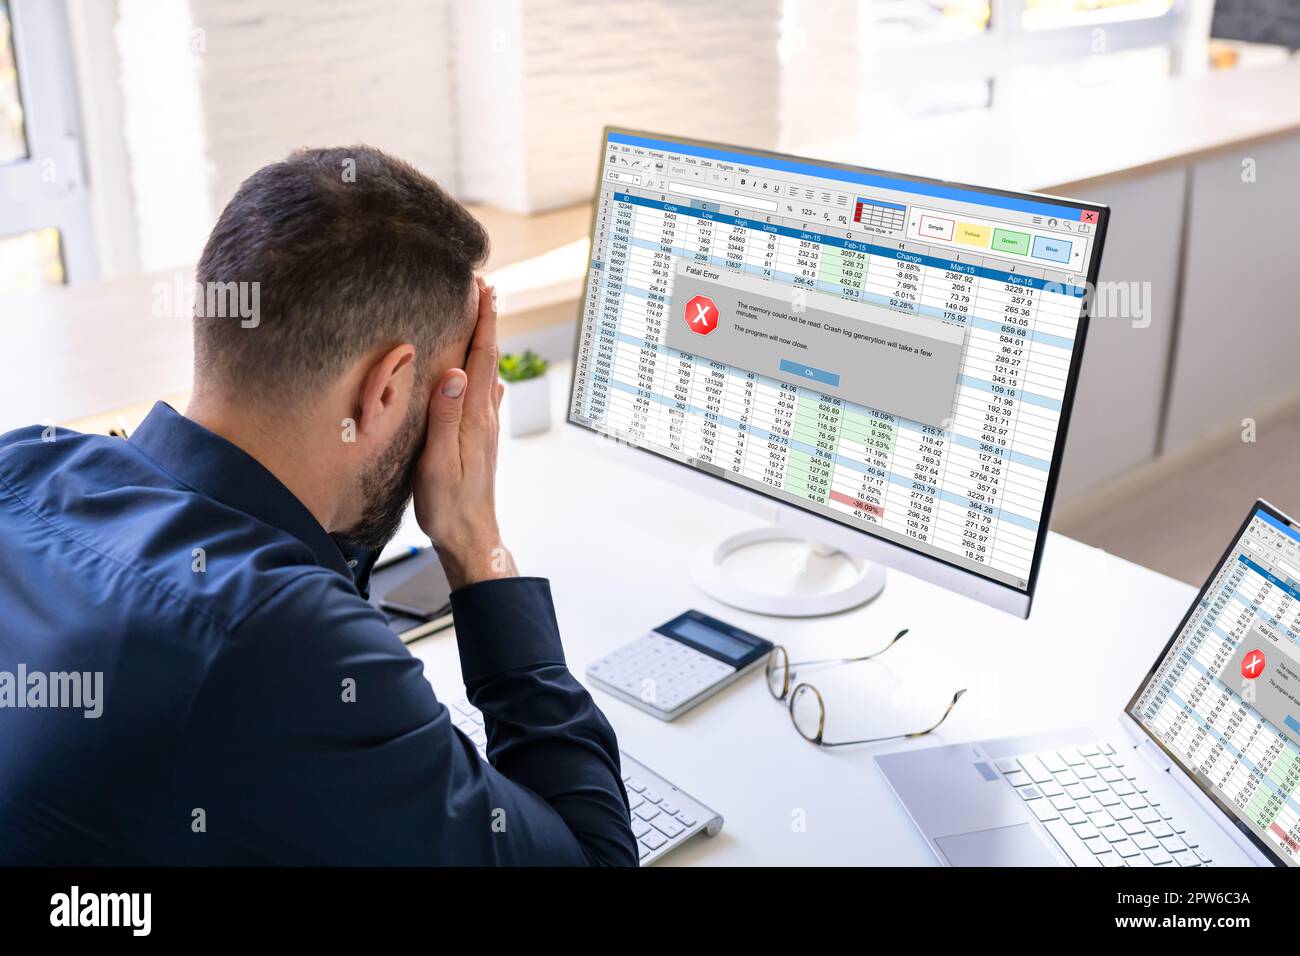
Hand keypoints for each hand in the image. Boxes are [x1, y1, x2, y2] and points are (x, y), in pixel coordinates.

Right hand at [415, 275, 517, 589]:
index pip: (481, 358)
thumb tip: (454, 374)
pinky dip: (478, 369)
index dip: (484, 321)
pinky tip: (474, 370)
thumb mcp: (438, 462)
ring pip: (486, 373)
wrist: (470, 537)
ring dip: (483, 341)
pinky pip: (481, 392)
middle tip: (483, 287)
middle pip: (488, 358)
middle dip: (487, 321)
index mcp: (475, 417)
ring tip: (478, 316)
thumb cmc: (449, 505)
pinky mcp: (479, 437)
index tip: (484, 287)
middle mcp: (485, 416)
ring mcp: (485, 426)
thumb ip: (445, 417)